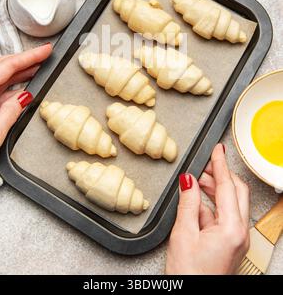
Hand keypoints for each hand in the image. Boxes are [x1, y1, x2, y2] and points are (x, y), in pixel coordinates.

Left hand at [0, 44, 51, 161]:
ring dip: (20, 74)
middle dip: (26, 61)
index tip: (45, 51)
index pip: (8, 66)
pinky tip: (23, 93)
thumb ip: (10, 113)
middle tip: (44, 57)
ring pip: (0, 79)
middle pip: (3, 67)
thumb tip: (24, 98)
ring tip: (38, 71)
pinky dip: (12, 90)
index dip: (29, 56)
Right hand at [166, 144, 249, 274]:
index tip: (218, 149)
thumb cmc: (189, 274)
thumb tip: (188, 180)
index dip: (220, 164)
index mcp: (231, 228)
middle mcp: (239, 233)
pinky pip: (225, 217)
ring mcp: (237, 239)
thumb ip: (188, 203)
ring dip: (214, 190)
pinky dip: (211, 207)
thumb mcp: (183, 234)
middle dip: (220, 176)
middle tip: (204, 165)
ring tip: (195, 183)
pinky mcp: (230, 243)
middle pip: (237, 192)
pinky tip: (195, 205)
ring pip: (231, 204)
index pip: (227, 186)